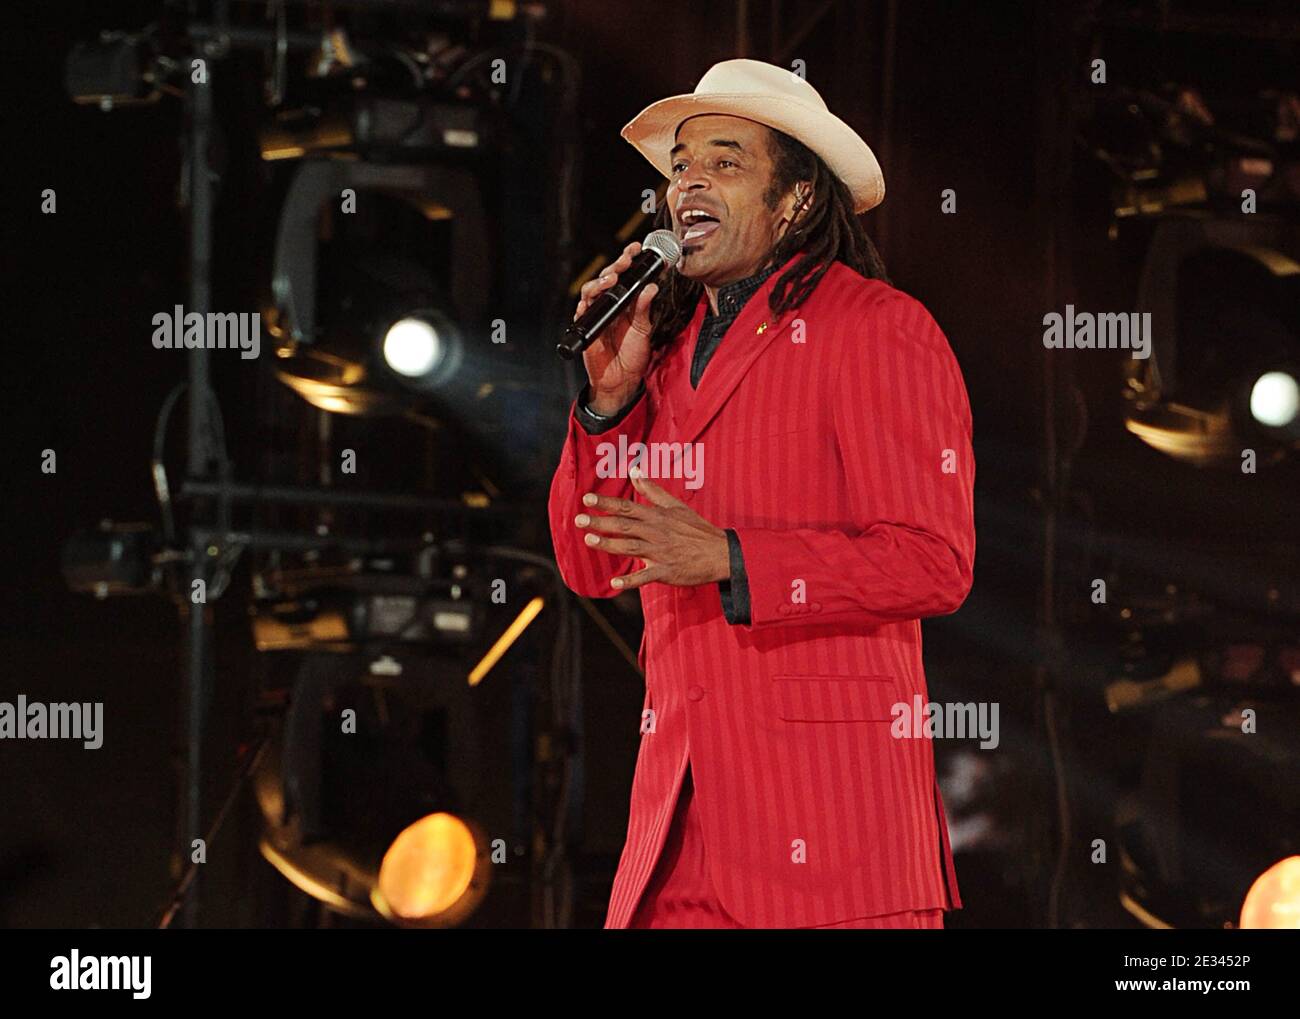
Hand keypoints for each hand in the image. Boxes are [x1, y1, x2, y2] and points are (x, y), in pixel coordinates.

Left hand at [573, 470, 729, 589]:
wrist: (720, 553)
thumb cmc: (697, 529)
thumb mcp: (676, 505)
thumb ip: (652, 490)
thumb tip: (634, 470)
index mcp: (657, 516)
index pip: (627, 507)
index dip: (606, 503)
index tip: (587, 499)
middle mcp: (656, 532)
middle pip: (624, 525)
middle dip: (599, 522)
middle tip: (578, 519)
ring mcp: (661, 552)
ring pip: (630, 547)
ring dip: (608, 544)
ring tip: (588, 541)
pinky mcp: (667, 571)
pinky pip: (646, 576)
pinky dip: (631, 581)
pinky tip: (615, 583)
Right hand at [575, 241, 658, 414]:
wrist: (621, 380)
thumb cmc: (632, 354)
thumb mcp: (643, 329)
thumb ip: (645, 308)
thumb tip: (651, 287)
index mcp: (624, 302)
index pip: (625, 276)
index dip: (628, 260)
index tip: (636, 248)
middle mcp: (609, 305)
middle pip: (606, 279)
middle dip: (615, 266)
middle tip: (625, 260)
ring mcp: (596, 315)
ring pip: (591, 291)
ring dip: (599, 283)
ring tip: (611, 280)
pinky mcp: (586, 328)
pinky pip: (582, 313)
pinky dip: (585, 305)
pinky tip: (590, 301)